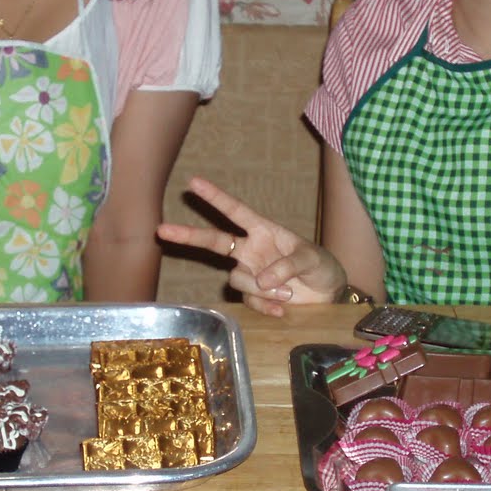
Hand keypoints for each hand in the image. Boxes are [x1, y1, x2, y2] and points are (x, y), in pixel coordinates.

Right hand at [157, 176, 349, 316]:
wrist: (328, 294)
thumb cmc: (320, 266)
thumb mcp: (311, 259)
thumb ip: (288, 265)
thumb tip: (264, 280)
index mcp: (263, 231)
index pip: (235, 212)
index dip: (216, 198)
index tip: (194, 182)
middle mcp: (250, 250)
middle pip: (214, 241)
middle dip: (189, 236)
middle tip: (162, 230)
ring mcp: (249, 274)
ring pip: (236, 279)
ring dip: (262, 289)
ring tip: (289, 293)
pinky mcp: (253, 296)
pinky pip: (249, 301)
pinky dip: (266, 306)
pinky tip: (284, 307)